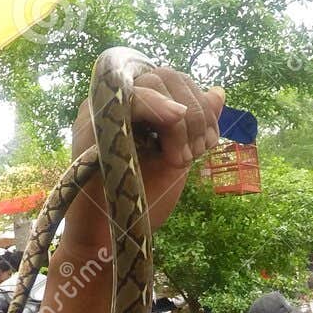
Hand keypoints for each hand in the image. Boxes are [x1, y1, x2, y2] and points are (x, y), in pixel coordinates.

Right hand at [61, 65, 224, 256]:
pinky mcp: (93, 119)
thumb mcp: (178, 157)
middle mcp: (120, 100)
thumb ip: (195, 125)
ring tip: (181, 158)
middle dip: (196, 113)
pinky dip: (159, 107)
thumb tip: (218, 92)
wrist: (109, 236)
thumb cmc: (140, 200)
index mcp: (140, 106)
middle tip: (198, 153)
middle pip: (168, 76)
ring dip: (182, 118)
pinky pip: (132, 96)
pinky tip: (174, 123)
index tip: (210, 143)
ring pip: (155, 82)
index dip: (201, 106)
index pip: (176, 82)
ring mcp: (104, 106)